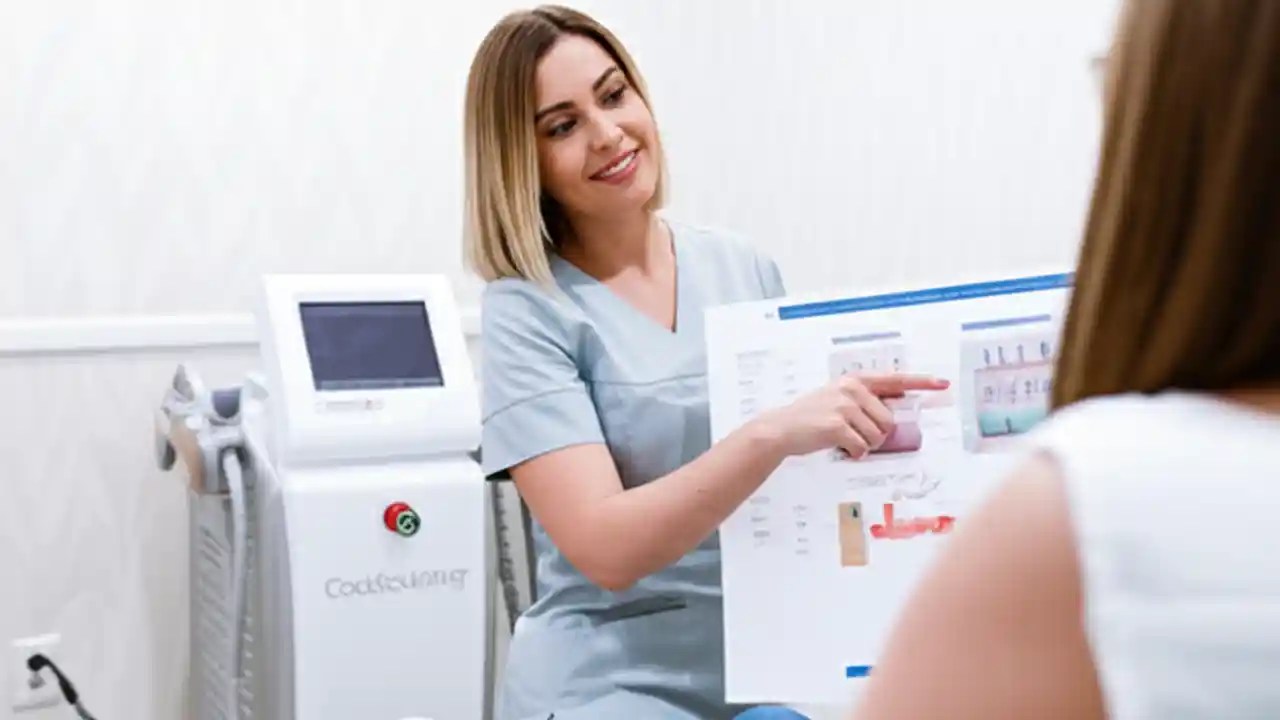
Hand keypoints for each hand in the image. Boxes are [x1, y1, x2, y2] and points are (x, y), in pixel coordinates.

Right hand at [752, 373, 949, 459]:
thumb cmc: (811, 417)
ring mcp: (845, 406)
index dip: (921, 382)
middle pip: (888, 421)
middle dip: (875, 435)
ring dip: (864, 445)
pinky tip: (839, 448)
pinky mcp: (838, 425)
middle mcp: (852, 389)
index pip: (895, 379)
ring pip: (877, 437)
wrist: (781, 429)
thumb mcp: (837, 398)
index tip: (942, 383)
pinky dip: (853, 453)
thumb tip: (895, 407)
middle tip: (853, 435)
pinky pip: (862, 447)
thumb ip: (864, 399)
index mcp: (855, 381)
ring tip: (843, 440)